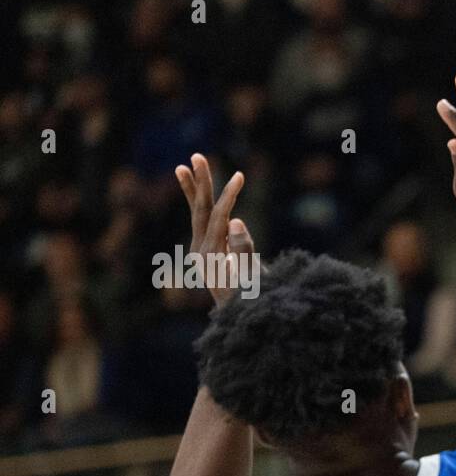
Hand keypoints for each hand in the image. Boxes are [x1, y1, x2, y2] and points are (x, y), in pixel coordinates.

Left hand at [174, 154, 253, 306]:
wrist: (242, 318)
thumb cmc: (253, 299)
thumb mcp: (253, 276)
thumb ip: (244, 249)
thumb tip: (236, 221)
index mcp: (212, 255)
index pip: (219, 218)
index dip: (229, 196)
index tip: (239, 176)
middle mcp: (201, 250)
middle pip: (200, 211)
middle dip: (201, 183)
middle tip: (197, 156)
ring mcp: (201, 251)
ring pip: (197, 214)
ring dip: (194, 189)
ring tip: (183, 166)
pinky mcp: (206, 250)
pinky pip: (202, 222)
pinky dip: (198, 203)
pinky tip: (194, 189)